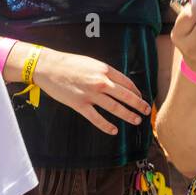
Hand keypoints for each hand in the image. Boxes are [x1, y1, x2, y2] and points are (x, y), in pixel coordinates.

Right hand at [32, 47, 150, 134]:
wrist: (49, 67)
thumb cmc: (70, 63)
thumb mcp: (92, 63)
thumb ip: (105, 73)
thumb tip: (117, 83)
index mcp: (105, 70)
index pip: (127, 83)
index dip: (136, 92)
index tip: (141, 97)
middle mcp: (101, 82)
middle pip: (125, 96)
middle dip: (138, 104)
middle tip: (147, 111)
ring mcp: (90, 94)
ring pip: (114, 108)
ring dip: (128, 115)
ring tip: (136, 120)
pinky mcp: (79, 105)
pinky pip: (96, 118)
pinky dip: (106, 126)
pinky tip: (114, 131)